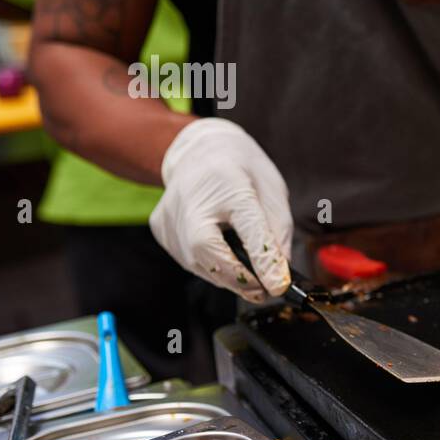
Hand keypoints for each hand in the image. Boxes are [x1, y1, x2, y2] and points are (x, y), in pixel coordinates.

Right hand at [149, 118, 292, 301]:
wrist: (198, 150)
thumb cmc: (241, 171)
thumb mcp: (272, 191)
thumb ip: (278, 231)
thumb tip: (280, 271)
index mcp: (230, 184)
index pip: (249, 228)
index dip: (265, 260)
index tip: (278, 286)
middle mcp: (193, 200)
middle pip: (209, 251)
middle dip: (239, 278)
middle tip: (263, 289)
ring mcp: (171, 215)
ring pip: (198, 263)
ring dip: (226, 276)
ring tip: (246, 272)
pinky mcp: (160, 228)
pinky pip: (187, 260)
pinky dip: (209, 266)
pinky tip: (220, 253)